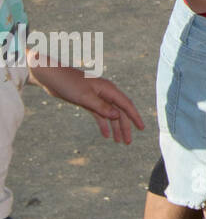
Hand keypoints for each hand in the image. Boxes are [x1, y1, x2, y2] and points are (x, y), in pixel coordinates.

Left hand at [28, 67, 144, 143]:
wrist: (51, 76)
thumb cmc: (68, 83)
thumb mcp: (85, 97)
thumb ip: (102, 107)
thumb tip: (118, 116)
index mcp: (108, 89)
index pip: (126, 105)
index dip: (135, 117)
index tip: (141, 128)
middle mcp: (106, 93)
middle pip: (120, 112)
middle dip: (125, 127)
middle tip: (128, 142)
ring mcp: (97, 97)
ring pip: (110, 115)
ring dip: (115, 128)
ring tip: (119, 141)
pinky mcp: (88, 101)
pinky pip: (100, 115)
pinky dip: (103, 125)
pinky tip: (106, 135)